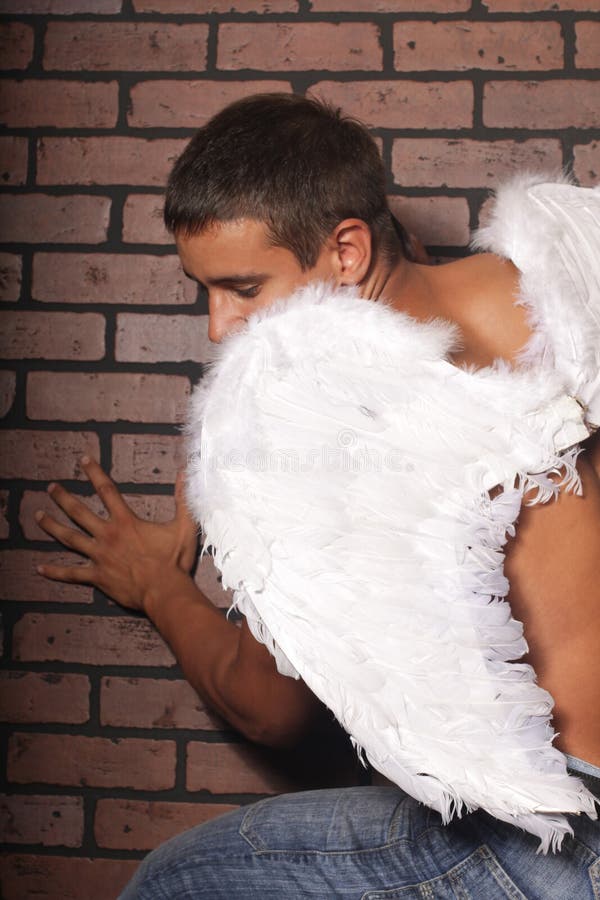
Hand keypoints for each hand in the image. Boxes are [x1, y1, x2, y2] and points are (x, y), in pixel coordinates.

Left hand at [35, 456, 198, 612]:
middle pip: (79, 512)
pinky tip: (40, 569)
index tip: (83, 460)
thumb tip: (184, 473)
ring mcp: (99, 556)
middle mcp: (107, 535)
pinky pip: (71, 574)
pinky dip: (55, 572)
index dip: (94, 473)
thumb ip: (183, 499)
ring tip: (38, 516)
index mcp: (125, 522)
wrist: (164, 590)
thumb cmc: (174, 560)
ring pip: (69, 538)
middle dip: (63, 498)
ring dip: (52, 526)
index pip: (107, 490)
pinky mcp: (97, 577)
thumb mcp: (183, 526)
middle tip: (51, 488)